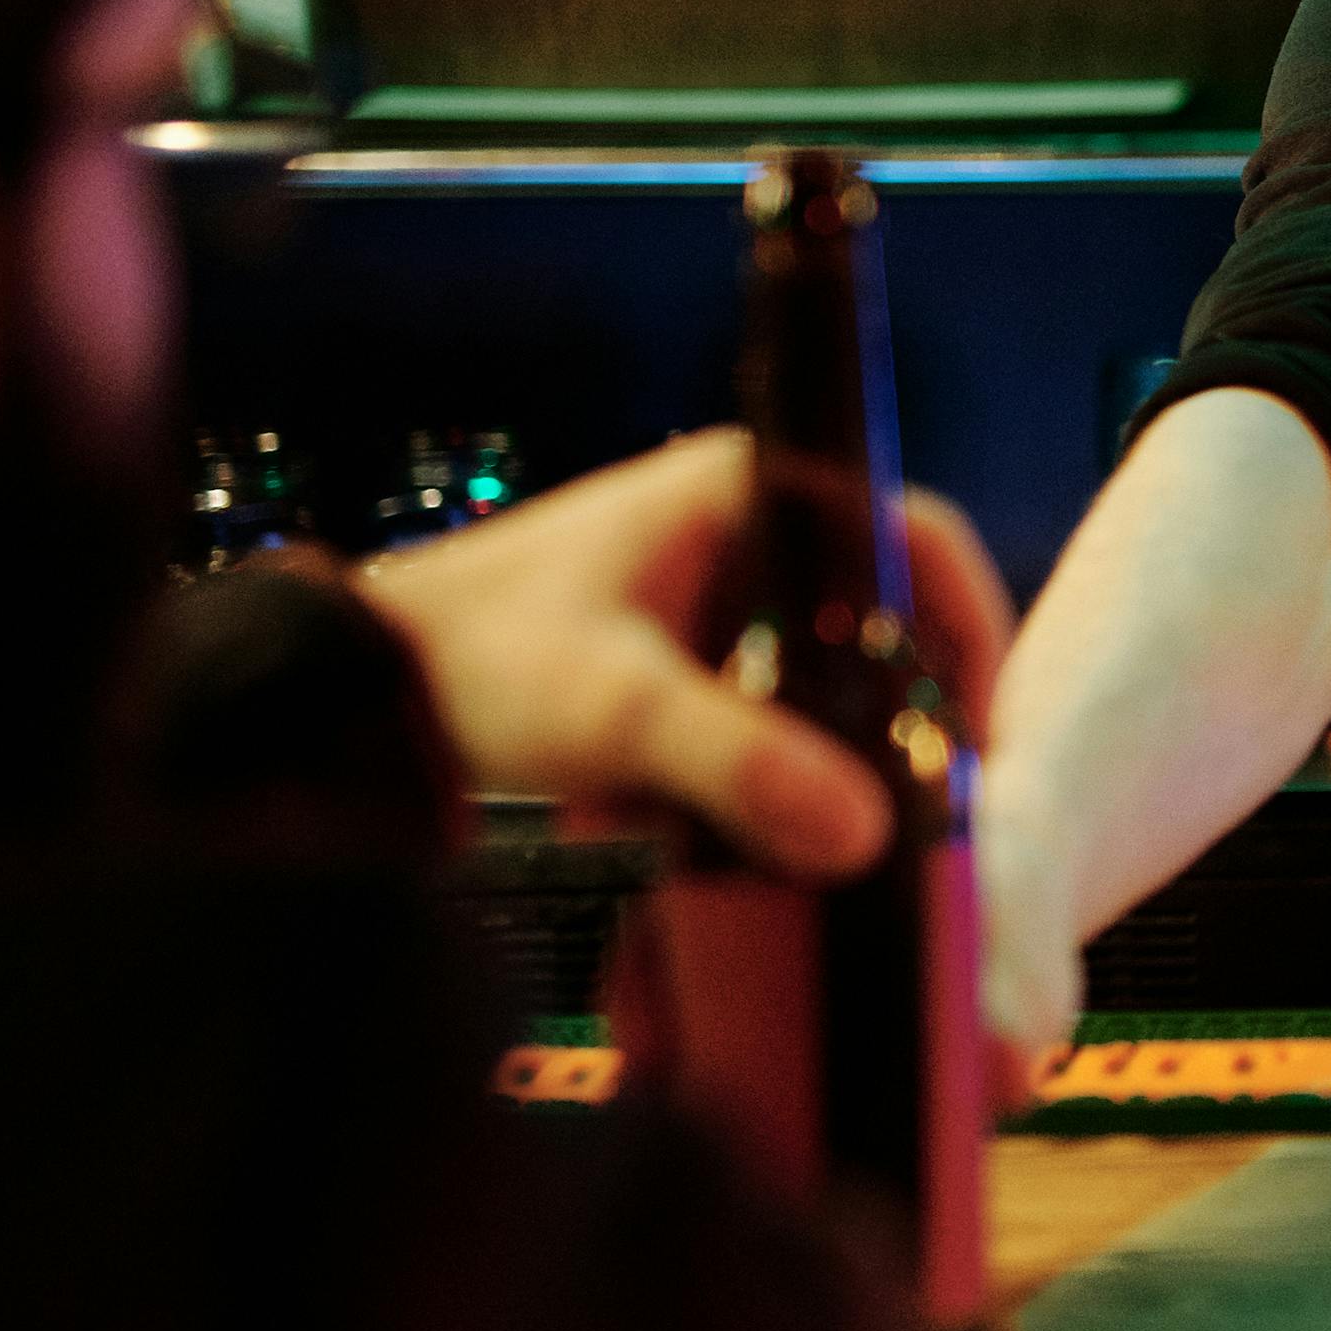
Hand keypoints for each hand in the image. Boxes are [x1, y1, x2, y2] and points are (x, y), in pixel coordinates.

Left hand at [347, 428, 1013, 881]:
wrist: (348, 693)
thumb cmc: (476, 660)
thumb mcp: (620, 711)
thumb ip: (742, 765)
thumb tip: (867, 837)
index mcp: (751, 490)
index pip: (913, 537)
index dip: (969, 628)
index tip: (983, 728)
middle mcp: (746, 529)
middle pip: (881, 616)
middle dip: (911, 711)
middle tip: (933, 801)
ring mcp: (710, 597)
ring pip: (828, 674)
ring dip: (845, 752)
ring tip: (863, 834)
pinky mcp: (677, 661)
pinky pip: (769, 713)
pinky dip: (779, 772)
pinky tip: (772, 840)